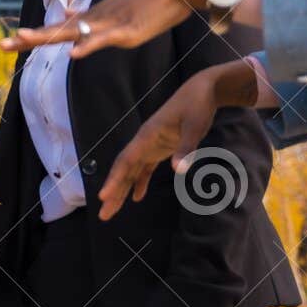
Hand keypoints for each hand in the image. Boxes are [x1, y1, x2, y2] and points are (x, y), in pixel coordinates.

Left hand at [1, 0, 211, 57]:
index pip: (57, 30)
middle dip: (30, 38)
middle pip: (57, 31)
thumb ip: (90, 17)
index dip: (34, 36)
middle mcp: (95, 19)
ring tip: (24, 37)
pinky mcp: (126, 30)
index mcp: (92, 18)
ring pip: (73, 32)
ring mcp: (109, 24)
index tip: (10, 42)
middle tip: (2, 44)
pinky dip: (88, 45)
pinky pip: (104, 39)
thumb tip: (66, 13)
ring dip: (49, 36)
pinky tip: (73, 53)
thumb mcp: (115, 10)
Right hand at [97, 59, 261, 219]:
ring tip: (112, 210)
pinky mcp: (160, 147)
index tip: (103, 196)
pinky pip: (144, 168)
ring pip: (131, 171)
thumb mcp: (194, 126)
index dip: (114, 179)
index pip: (126, 161)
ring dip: (122, 190)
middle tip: (104, 215)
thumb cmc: (197, 105)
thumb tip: (178, 171)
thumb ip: (185, 148)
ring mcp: (151, 145)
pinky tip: (137, 197)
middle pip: (124, 170)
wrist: (203, 90)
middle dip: (113, 192)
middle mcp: (144, 142)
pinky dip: (140, 182)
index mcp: (147, 136)